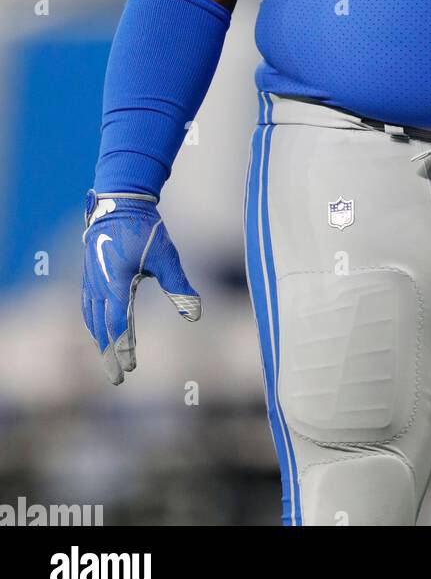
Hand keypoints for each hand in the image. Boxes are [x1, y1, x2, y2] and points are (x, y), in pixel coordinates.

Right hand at [81, 190, 200, 384]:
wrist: (120, 201)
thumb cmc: (145, 229)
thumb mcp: (166, 257)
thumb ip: (179, 287)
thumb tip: (195, 315)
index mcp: (115, 283)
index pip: (119, 324)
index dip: (124, 348)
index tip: (130, 368)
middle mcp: (98, 285)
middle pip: (101, 328)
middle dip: (109, 354)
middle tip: (117, 377)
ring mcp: (91, 279)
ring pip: (91, 318)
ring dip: (99, 340)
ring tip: (108, 358)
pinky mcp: (90, 273)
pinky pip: (87, 305)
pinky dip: (93, 322)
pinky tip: (98, 328)